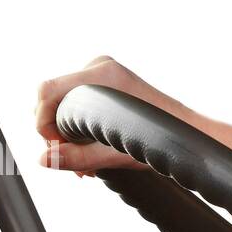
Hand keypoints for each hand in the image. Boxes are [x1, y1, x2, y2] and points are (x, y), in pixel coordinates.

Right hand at [35, 56, 231, 173]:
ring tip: (86, 164)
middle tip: (74, 162)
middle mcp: (101, 67)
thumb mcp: (113, 154)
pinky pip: (78, 102)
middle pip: (51, 99)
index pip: (47, 91)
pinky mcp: (109, 83)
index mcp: (102, 76)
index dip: (42, 122)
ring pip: (64, 104)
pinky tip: (90, 153)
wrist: (188, 134)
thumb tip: (45, 159)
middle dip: (56, 134)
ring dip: (67, 135)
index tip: (57, 146)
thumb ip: (76, 157)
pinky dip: (78, 127)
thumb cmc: (159, 141)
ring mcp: (105, 72)